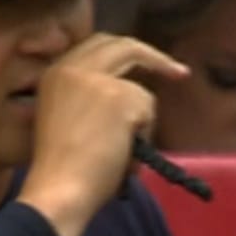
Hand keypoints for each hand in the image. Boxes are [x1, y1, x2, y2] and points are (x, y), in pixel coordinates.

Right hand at [16, 33, 187, 235]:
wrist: (57, 190)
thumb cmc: (62, 171)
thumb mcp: (67, 119)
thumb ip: (90, 99)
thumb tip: (132, 96)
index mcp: (55, 73)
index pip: (97, 45)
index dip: (125, 51)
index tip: (146, 62)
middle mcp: (73, 67)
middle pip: (124, 46)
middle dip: (155, 58)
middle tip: (180, 74)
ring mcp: (96, 78)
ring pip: (141, 91)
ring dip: (141, 124)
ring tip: (121, 153)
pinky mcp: (119, 95)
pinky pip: (149, 112)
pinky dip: (144, 137)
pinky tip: (123, 155)